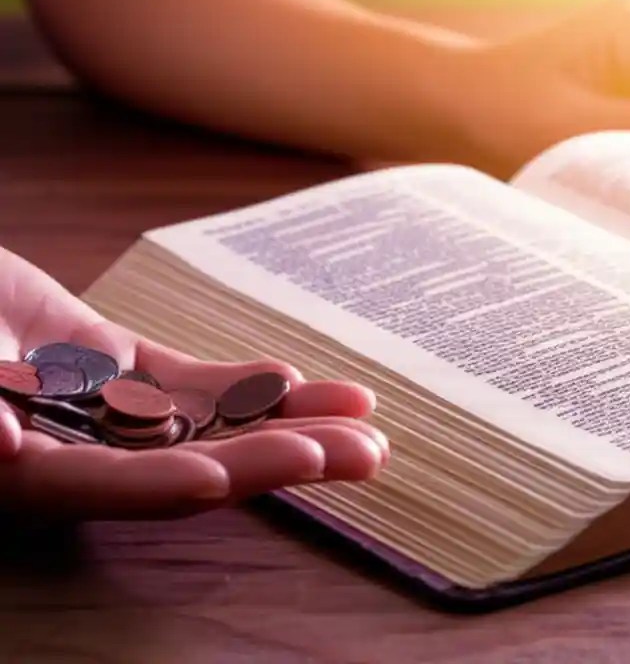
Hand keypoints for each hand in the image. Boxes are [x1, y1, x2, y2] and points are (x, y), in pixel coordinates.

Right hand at [0, 247, 388, 521]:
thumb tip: (8, 446)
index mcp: (29, 475)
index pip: (117, 486)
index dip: (186, 481)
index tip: (261, 471)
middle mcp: (75, 456)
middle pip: (190, 463)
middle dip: (280, 460)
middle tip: (366, 456)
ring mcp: (101, 412)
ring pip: (208, 424)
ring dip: (289, 425)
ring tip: (367, 422)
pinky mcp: (113, 370)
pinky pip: (192, 384)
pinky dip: (249, 386)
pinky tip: (308, 386)